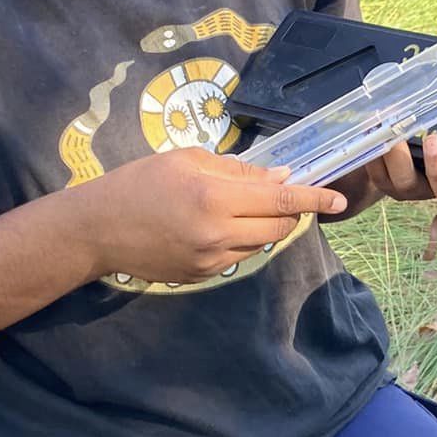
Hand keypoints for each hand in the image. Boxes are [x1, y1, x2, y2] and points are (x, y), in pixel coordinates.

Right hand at [68, 146, 344, 284]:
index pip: (279, 201)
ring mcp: (211, 261)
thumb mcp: (187, 160)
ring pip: (260, 245)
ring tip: (239, 207)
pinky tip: (219, 226)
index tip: (338, 197)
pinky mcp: (202, 277)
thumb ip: (237, 170)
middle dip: (290, 213)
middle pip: (278, 228)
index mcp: (214, 197)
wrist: (98, 229)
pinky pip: (238, 258)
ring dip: (264, 227)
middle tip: (284, 196)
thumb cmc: (140, 182)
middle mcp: (218, 234)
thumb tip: (279, 177)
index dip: (313, 198)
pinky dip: (242, 241)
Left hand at [329, 31, 436, 216]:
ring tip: (391, 128)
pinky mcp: (379, 178)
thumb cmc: (432, 114)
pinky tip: (369, 125)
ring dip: (396, 159)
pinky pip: (374, 172)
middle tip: (435, 139)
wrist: (381, 136)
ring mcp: (409, 186)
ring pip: (403, 184)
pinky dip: (370, 152)